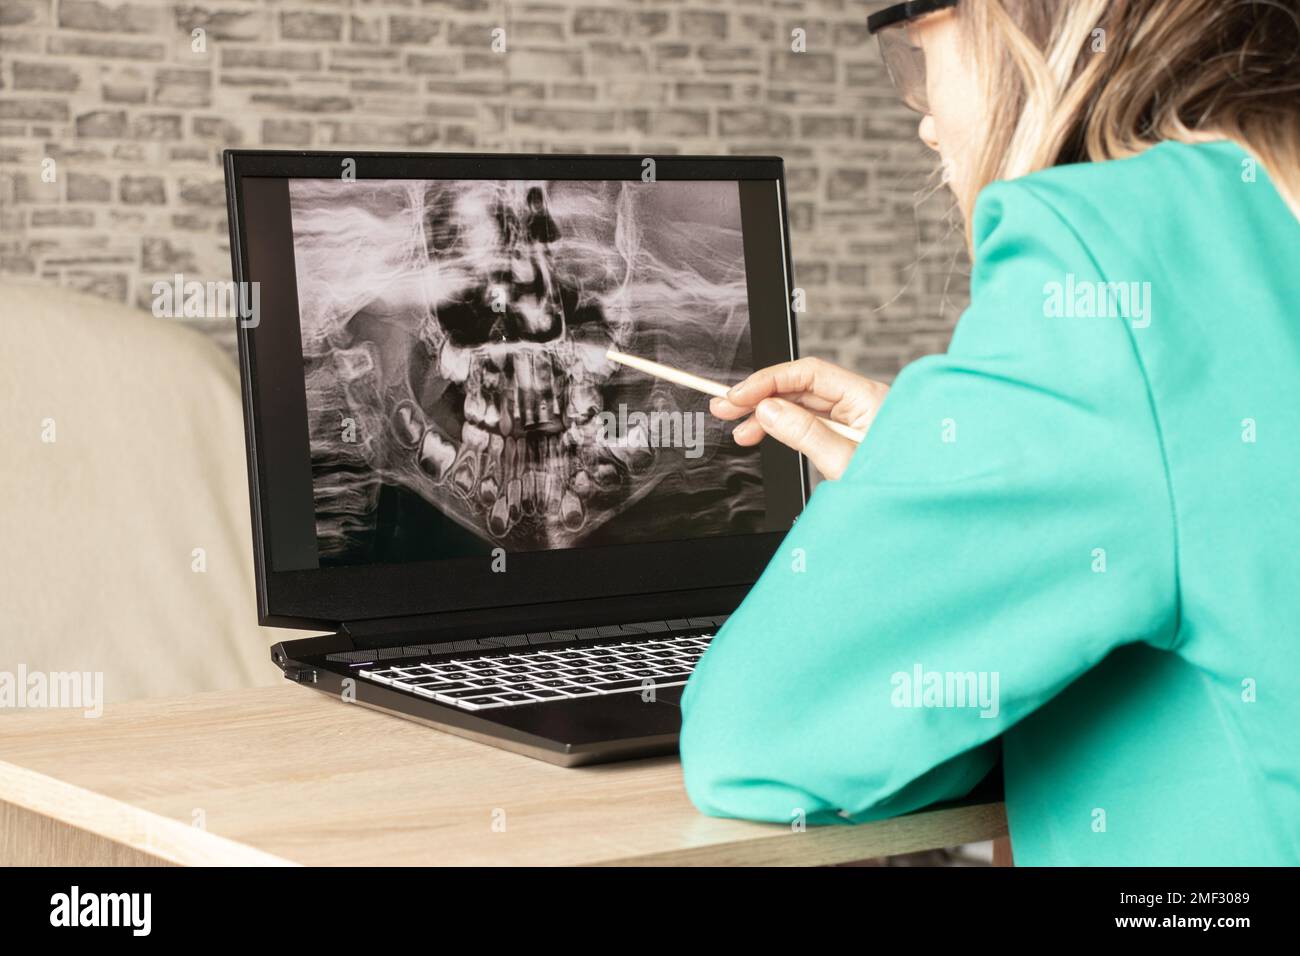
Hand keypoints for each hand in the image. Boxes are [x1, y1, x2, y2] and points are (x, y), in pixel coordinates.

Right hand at [710, 357, 889, 479]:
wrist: (922, 516)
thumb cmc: (896, 486)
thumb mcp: (844, 462)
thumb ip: (804, 433)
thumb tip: (768, 409)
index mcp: (868, 397)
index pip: (809, 374)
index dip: (769, 381)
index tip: (739, 396)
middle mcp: (861, 401)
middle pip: (802, 387)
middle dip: (761, 396)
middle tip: (725, 408)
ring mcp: (856, 417)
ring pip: (803, 406)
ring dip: (768, 415)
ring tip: (740, 432)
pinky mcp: (850, 434)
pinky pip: (812, 422)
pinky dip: (785, 428)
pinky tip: (763, 434)